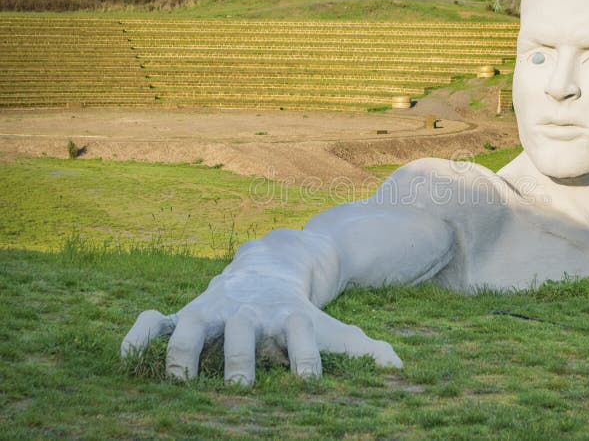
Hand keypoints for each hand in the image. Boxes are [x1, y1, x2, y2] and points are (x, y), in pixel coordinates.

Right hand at [121, 271, 402, 386]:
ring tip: (178, 379)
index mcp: (287, 318)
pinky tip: (129, 357)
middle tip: (239, 386)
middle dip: (239, 355)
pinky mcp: (187, 310)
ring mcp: (214, 309)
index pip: (299, 336)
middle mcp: (249, 313)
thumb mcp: (330, 328)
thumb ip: (360, 348)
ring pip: (191, 323)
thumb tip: (398, 369)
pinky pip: (153, 319)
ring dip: (184, 348)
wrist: (273, 261)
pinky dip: (138, 333)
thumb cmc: (300, 310)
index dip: (304, 357)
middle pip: (242, 331)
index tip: (309, 381)